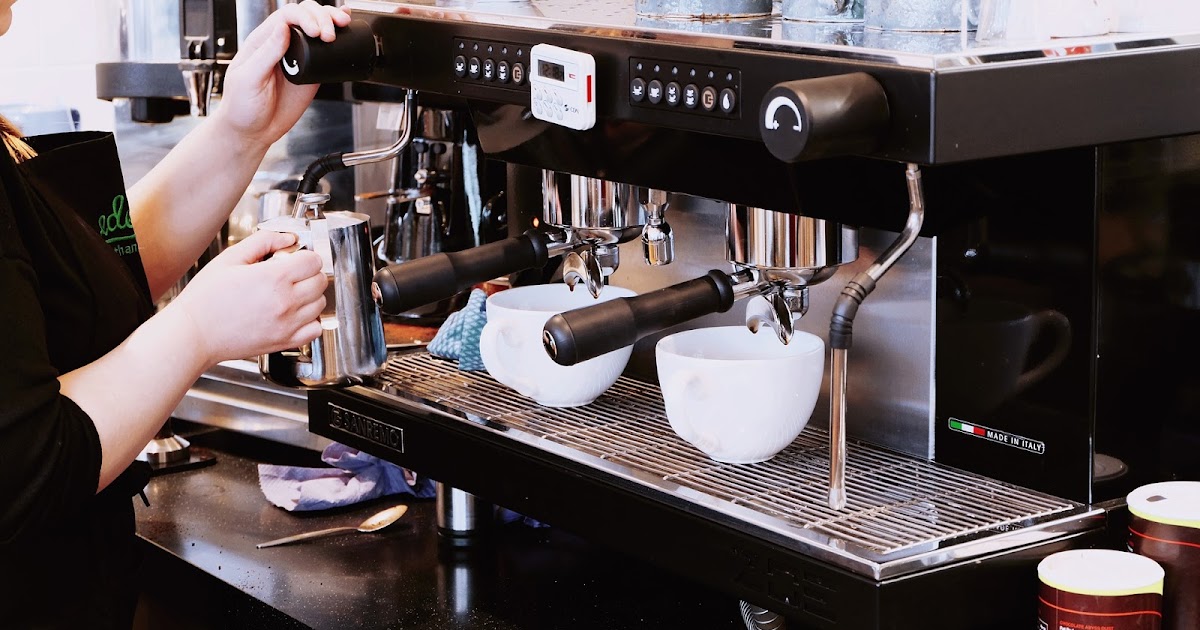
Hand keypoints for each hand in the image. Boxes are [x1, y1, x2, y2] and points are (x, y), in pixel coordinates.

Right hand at [167, 230, 327, 365]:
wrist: (194, 333)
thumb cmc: (205, 299)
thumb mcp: (230, 258)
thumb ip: (263, 241)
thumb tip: (288, 238)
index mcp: (274, 278)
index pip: (313, 261)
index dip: (305, 255)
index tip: (294, 258)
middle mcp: (286, 302)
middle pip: (320, 280)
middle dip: (309, 273)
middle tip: (291, 274)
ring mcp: (288, 324)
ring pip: (321, 303)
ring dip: (311, 295)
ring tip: (289, 293)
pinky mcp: (286, 342)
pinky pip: (316, 329)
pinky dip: (311, 320)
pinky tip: (294, 313)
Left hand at [213, 1, 351, 148]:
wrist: (253, 131)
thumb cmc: (242, 106)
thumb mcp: (249, 79)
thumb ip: (266, 53)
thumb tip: (282, 27)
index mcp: (262, 41)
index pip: (286, 16)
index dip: (304, 17)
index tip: (315, 31)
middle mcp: (281, 44)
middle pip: (304, 14)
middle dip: (321, 17)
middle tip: (329, 34)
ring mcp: (297, 57)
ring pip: (316, 27)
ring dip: (331, 21)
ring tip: (342, 26)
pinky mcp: (310, 73)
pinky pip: (325, 52)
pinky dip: (338, 40)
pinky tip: (344, 32)